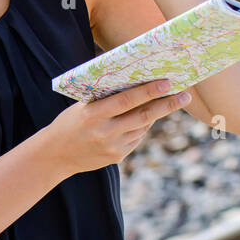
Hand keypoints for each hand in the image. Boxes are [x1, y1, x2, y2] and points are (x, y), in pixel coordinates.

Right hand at [43, 79, 191, 173]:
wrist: (55, 155)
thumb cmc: (70, 122)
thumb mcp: (83, 106)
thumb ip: (106, 98)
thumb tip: (136, 82)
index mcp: (94, 115)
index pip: (127, 101)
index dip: (149, 91)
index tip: (168, 82)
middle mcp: (105, 133)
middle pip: (143, 116)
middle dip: (167, 105)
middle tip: (185, 94)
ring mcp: (112, 148)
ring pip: (142, 127)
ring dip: (156, 114)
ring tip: (170, 101)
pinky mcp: (117, 158)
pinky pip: (136, 138)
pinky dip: (142, 126)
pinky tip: (146, 117)